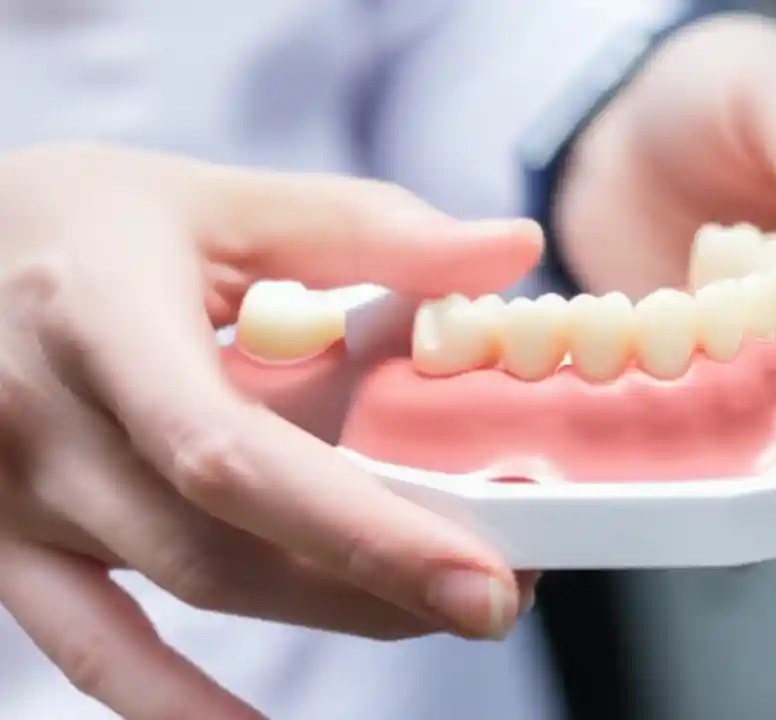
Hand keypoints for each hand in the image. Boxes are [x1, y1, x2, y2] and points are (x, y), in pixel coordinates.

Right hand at [0, 143, 542, 717]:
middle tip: (498, 594)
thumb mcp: (218, 201)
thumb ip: (369, 228)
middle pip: (226, 546)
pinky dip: (171, 702)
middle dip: (376, 584)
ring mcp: (13, 498)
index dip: (363, 527)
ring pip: (189, 591)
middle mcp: (42, 421)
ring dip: (326, 611)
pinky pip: (89, 645)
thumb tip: (511, 247)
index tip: (481, 574)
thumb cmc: (86, 215)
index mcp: (99, 315)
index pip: (235, 453)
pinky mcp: (7, 544)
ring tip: (436, 606)